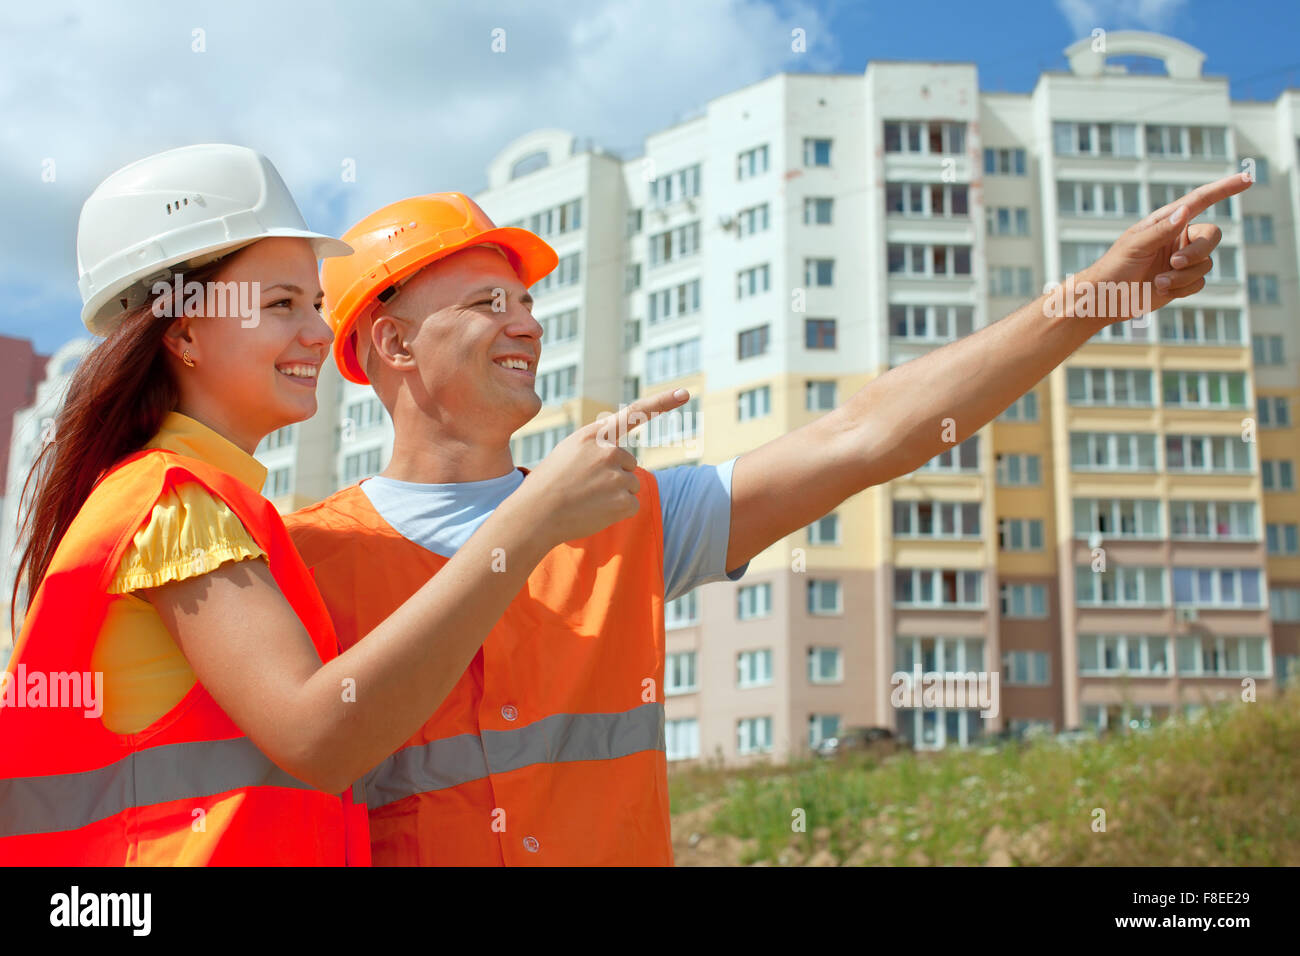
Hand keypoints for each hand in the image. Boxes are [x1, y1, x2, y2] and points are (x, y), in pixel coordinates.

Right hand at [514, 388, 690, 545]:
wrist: (534, 515)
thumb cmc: (547, 486)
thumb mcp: (567, 453)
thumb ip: (595, 448)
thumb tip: (622, 461)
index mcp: (593, 435)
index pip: (633, 413)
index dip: (662, 403)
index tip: (684, 393)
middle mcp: (609, 451)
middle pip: (630, 464)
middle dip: (615, 477)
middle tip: (586, 488)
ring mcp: (617, 475)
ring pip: (631, 486)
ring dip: (615, 496)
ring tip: (586, 500)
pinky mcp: (623, 500)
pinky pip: (632, 506)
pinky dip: (618, 512)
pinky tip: (596, 512)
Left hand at [1082, 170, 1252, 322]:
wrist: (1107, 298)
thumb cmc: (1114, 266)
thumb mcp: (1135, 244)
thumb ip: (1161, 229)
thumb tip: (1185, 210)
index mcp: (1168, 221)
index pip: (1201, 201)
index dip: (1224, 189)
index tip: (1247, 178)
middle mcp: (1179, 238)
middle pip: (1212, 236)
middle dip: (1198, 251)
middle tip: (1175, 262)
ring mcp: (1182, 260)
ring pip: (1206, 264)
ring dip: (1183, 276)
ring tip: (1158, 281)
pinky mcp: (1182, 281)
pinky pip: (1199, 282)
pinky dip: (1182, 288)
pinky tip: (1161, 289)